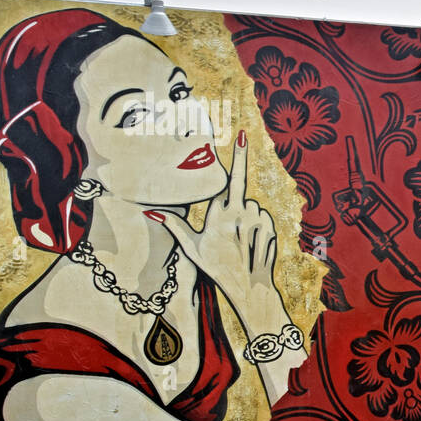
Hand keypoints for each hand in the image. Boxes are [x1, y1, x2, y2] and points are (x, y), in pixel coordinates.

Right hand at [148, 131, 280, 329]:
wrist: (250, 285)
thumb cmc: (217, 267)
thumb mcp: (192, 247)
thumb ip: (174, 225)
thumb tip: (150, 211)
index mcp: (219, 216)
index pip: (221, 184)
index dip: (226, 165)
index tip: (240, 138)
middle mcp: (240, 214)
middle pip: (236, 186)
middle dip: (238, 164)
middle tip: (243, 135)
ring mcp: (258, 219)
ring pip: (248, 204)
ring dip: (242, 213)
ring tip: (237, 237)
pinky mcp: (270, 225)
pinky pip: (260, 214)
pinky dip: (254, 221)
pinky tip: (249, 238)